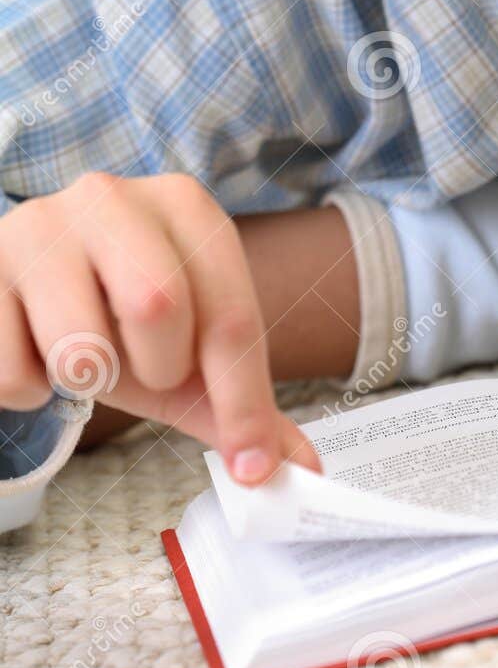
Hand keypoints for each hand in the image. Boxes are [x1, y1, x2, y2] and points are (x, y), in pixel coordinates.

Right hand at [0, 171, 321, 484]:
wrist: (24, 284)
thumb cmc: (116, 315)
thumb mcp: (183, 351)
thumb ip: (238, 406)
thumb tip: (299, 472)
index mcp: (185, 206)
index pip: (231, 312)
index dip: (244, 400)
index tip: (252, 466)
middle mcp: (114, 196)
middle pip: (158, 306)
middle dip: (157, 368)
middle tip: (143, 368)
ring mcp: (42, 223)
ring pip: (81, 346)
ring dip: (88, 380)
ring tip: (84, 352)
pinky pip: (15, 371)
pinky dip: (28, 390)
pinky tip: (30, 348)